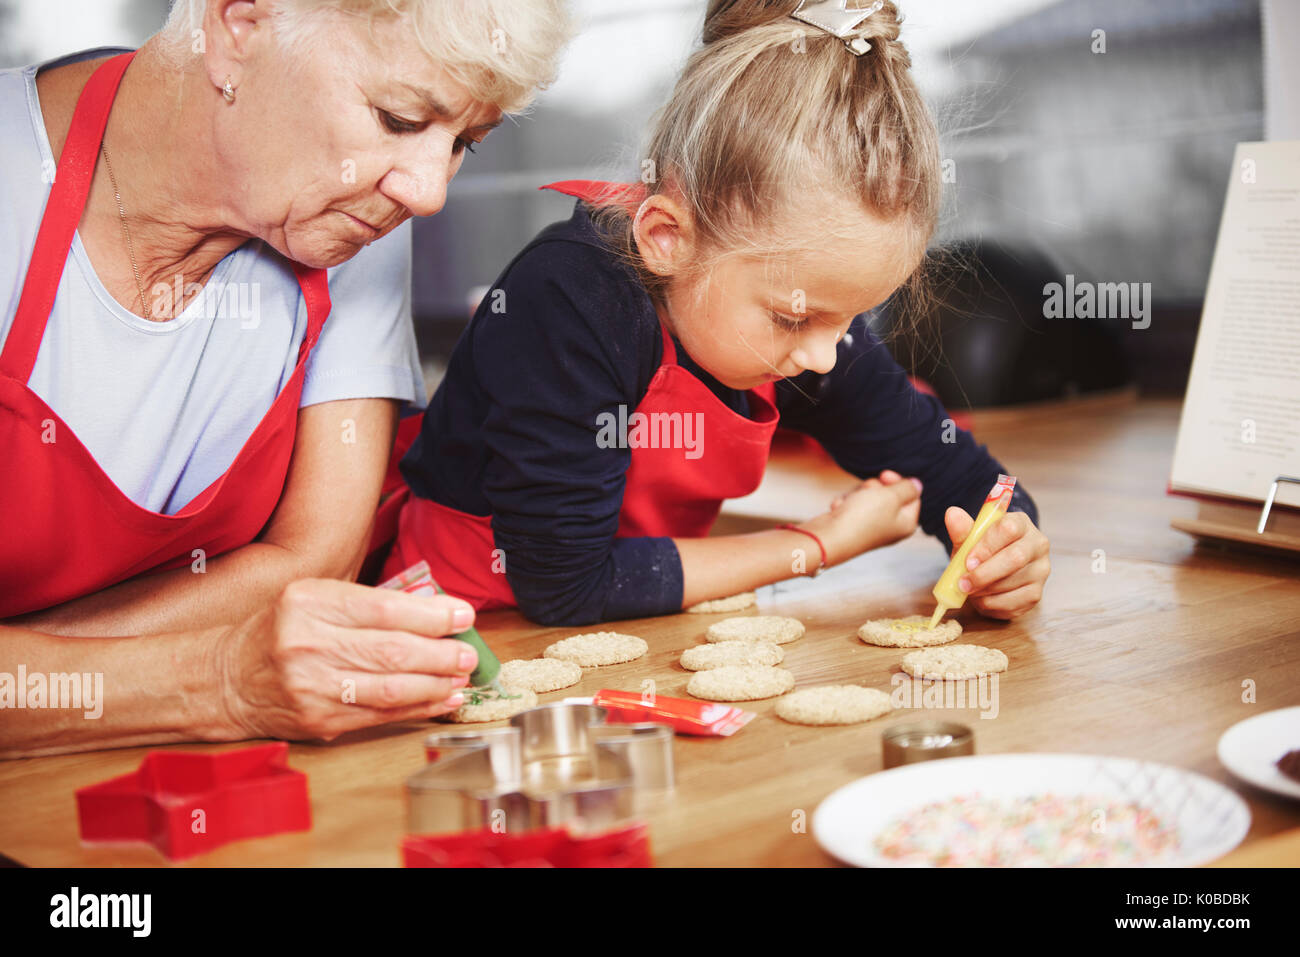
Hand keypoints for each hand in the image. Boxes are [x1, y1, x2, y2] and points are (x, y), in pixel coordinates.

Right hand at [217, 578, 479, 741]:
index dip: (432, 615)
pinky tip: (441, 698)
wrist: (227, 677)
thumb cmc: (281, 630)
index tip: (463, 616)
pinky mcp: (317, 719)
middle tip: (469, 653)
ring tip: (462, 677)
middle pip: (392, 651)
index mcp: (309, 603)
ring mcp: (311, 686)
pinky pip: (379, 714)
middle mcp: (307, 643)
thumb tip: (436, 613)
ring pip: (389, 688)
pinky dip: (417, 708)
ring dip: (435, 684)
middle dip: (441, 653)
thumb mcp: (314, 599)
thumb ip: (368, 604)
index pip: (385, 609)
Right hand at [807, 469, 921, 564]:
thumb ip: (906, 488)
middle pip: (889, 495)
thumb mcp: (890, 496)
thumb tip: (917, 484)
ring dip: (857, 494)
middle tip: (867, 493)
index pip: (912, 495)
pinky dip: (844, 504)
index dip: (898, 481)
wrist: (828, 537)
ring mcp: (870, 528)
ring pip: (868, 498)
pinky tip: (839, 510)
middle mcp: (890, 528)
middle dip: (875, 488)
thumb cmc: (862, 518)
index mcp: (906, 524)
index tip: (884, 474)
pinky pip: (851, 506)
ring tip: (850, 503)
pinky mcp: (852, 526)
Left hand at [944, 507, 1050, 619]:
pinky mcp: (1036, 593)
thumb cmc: (982, 550)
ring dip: (984, 590)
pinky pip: (1012, 602)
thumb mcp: (970, 539)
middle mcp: (1037, 545)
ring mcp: (1040, 570)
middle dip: (984, 574)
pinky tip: (980, 598)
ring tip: (968, 590)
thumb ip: (962, 529)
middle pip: (1015, 558)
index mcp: (1021, 523)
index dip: (986, 546)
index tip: (967, 561)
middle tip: (963, 583)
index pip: (1009, 529)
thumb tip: (952, 514)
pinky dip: (990, 604)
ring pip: (1012, 583)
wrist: (994, 570)